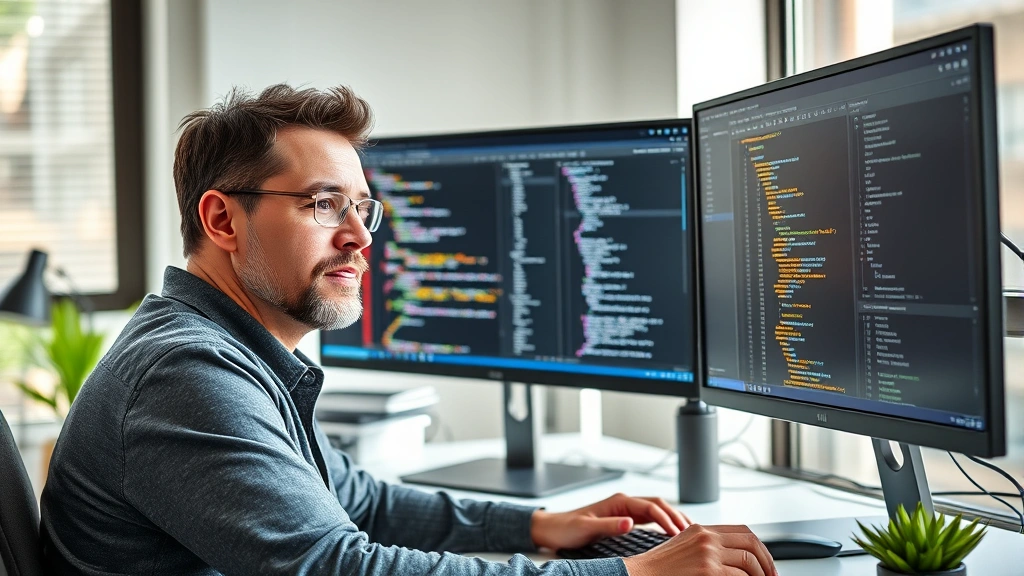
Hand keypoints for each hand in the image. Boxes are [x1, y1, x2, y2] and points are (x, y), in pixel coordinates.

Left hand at [530, 492, 690, 549]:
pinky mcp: (623, 518)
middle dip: (676, 516)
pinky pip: (649, 518)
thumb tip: (630, 523)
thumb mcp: (586, 528)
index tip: (678, 534)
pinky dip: (663, 523)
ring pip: (656, 510)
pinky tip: (671, 533)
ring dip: (672, 518)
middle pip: (659, 504)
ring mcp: (625, 509)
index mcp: (618, 501)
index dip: (667, 519)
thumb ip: (609, 525)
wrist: (552, 529)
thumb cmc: (567, 527)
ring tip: (688, 532)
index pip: (651, 507)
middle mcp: (624, 502)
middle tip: (692, 532)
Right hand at [622, 524, 776, 575]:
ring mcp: (708, 553)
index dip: (761, 548)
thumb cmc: (659, 569)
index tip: (766, 563)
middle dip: (767, 563)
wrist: (640, 575)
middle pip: (752, 543)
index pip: (744, 531)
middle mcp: (706, 537)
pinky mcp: (708, 571)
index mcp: (701, 529)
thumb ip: (707, 547)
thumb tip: (736, 558)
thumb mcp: (685, 549)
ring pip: (750, 562)